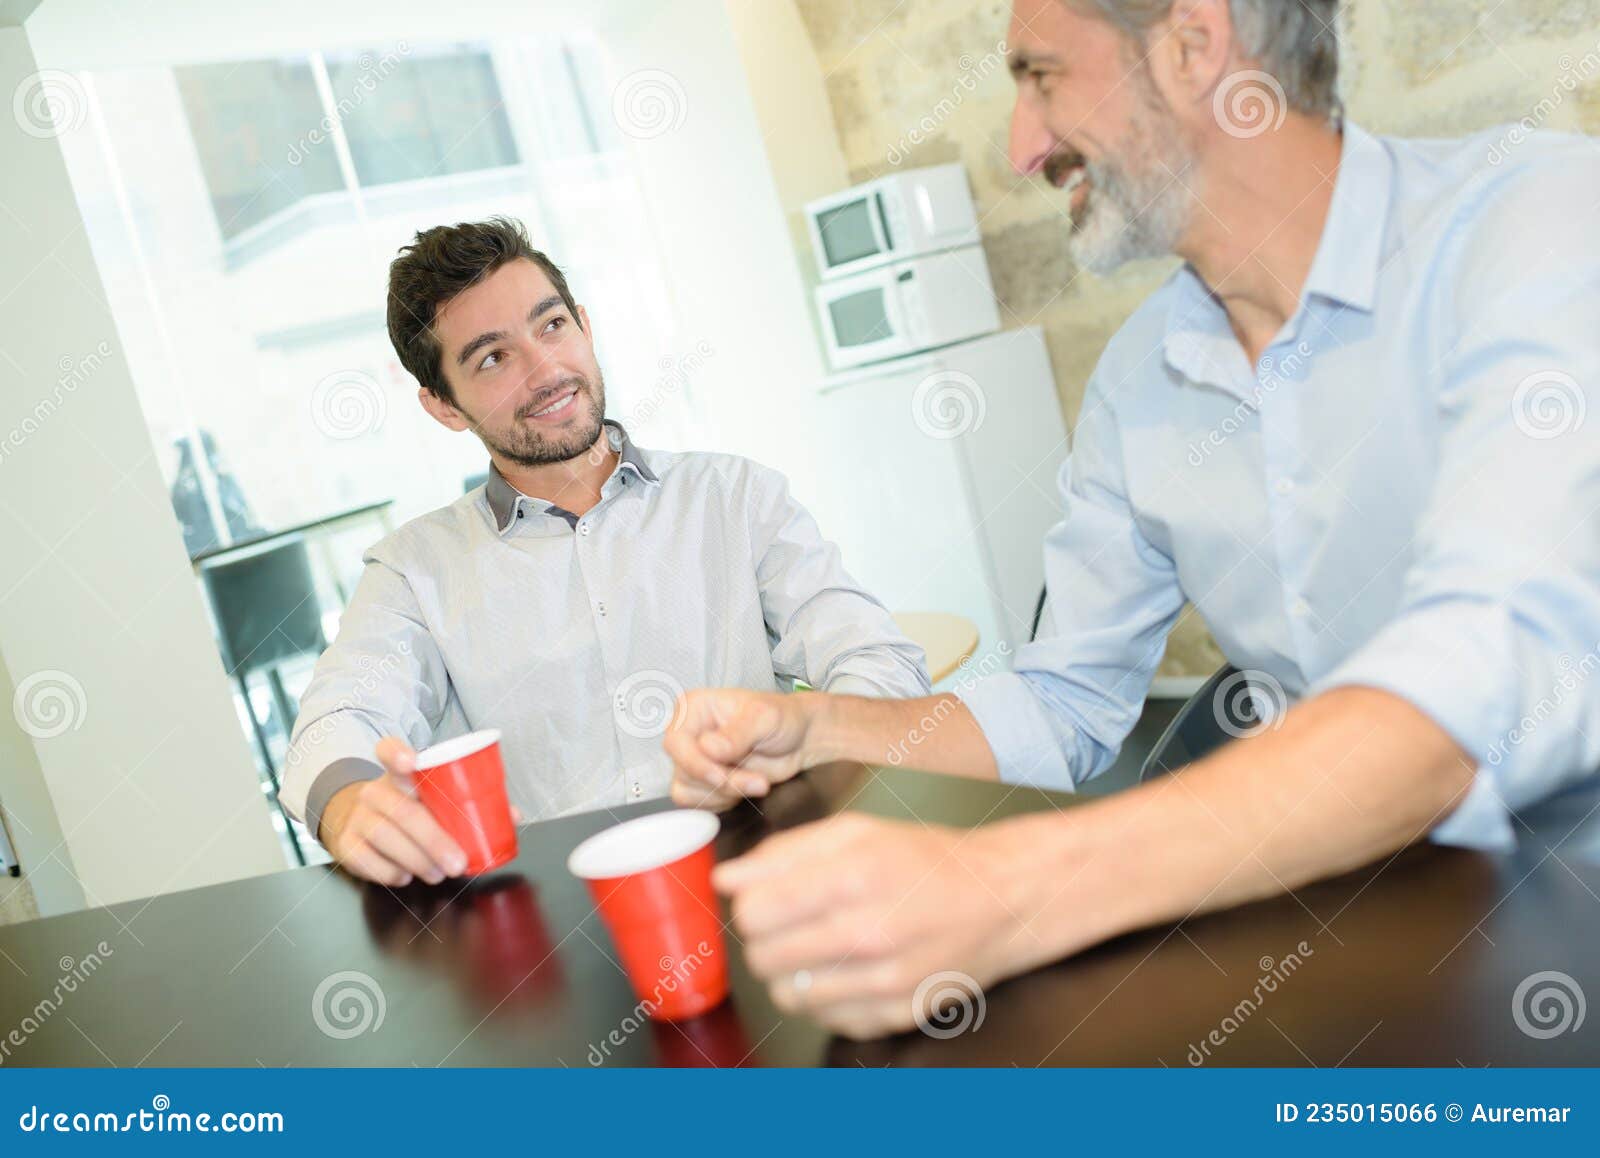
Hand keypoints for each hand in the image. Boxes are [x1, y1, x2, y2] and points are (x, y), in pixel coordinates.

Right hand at [319, 737, 525, 886]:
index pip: (387, 749)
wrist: (359, 819)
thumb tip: (512, 816)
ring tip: (439, 873)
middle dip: (433, 840)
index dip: (397, 753)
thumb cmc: (411, 807)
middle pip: (401, 810)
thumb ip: (470, 801)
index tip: (411, 761)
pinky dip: (392, 873)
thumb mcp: (434, 797)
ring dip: (417, 860)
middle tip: (457, 863)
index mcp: (398, 772)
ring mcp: (357, 817)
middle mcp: (374, 791)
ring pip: (385, 837)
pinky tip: (407, 875)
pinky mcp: (346, 844)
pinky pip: (368, 861)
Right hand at [665, 689, 823, 810]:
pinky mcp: (704, 783)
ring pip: (689, 791)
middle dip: (721, 782)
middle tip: (757, 781)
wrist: (800, 741)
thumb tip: (708, 748)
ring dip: (726, 793)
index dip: (697, 763)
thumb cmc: (782, 718)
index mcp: (694, 708)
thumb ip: (737, 732)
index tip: (723, 774)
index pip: (676, 742)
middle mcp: (689, 734)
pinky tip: (745, 788)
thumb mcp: (765, 717)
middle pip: (683, 770)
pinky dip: (723, 802)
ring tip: (756, 781)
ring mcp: (695, 760)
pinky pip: (699, 804)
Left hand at [714, 812, 1032, 1038]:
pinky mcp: (898, 1015)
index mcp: (854, 876)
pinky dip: (824, 997)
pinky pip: (826, 1019)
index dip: (748, 906)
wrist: (1002, 899)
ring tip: (819, 944)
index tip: (763, 899)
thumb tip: (726, 878)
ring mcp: (885, 981)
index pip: (755, 912)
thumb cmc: (927, 859)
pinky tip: (847, 969)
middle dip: (766, 938)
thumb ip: (785, 852)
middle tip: (790, 921)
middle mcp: (870, 933)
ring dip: (791, 970)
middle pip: (764, 957)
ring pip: (788, 994)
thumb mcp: (857, 830)